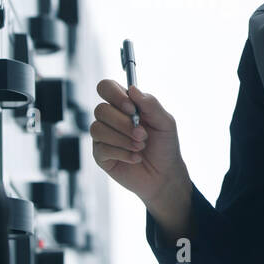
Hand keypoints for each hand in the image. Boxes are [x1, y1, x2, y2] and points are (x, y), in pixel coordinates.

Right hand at [90, 79, 188, 206]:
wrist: (164, 175)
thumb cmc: (164, 146)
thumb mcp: (165, 122)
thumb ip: (151, 104)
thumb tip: (132, 89)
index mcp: (124, 105)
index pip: (106, 88)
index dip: (115, 95)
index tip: (132, 109)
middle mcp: (110, 118)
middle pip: (101, 109)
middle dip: (123, 124)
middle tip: (142, 135)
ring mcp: (103, 137)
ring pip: (97, 129)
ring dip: (123, 139)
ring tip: (140, 147)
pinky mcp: (101, 155)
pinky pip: (101, 148)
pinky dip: (122, 153)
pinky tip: (135, 158)